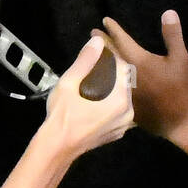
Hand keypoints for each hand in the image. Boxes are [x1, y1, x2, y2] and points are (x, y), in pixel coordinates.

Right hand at [39, 36, 134, 162]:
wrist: (58, 147)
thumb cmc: (63, 114)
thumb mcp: (69, 82)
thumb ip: (86, 60)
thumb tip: (98, 40)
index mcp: (120, 96)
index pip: (123, 67)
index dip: (111, 58)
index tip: (98, 55)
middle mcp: (128, 110)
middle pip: (125, 82)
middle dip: (111, 73)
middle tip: (93, 69)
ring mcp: (124, 124)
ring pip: (123, 97)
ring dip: (111, 88)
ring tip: (92, 84)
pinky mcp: (118, 133)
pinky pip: (119, 111)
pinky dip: (110, 103)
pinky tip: (94, 102)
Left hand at [101, 11, 187, 150]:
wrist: (181, 121)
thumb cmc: (182, 88)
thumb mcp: (181, 58)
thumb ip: (172, 35)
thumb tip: (168, 12)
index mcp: (138, 61)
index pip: (121, 41)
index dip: (113, 30)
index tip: (105, 21)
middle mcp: (125, 75)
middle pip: (109, 55)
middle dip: (102, 43)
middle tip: (93, 34)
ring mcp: (123, 92)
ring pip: (106, 72)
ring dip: (100, 60)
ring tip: (94, 52)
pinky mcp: (125, 105)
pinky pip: (109, 89)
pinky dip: (104, 80)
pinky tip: (100, 79)